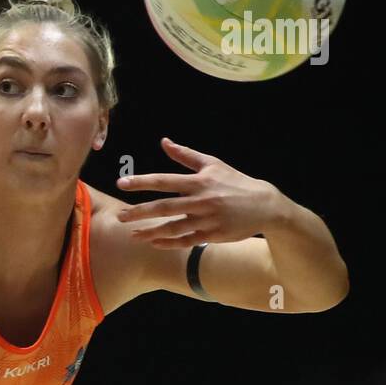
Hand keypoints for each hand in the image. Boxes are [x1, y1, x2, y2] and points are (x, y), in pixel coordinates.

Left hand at [114, 137, 282, 247]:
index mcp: (199, 181)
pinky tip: (154, 242)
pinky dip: (170, 243)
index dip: (142, 182)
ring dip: (151, 232)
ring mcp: (208, 219)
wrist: (266, 205)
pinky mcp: (214, 235)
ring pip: (173, 228)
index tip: (121, 183)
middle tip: (119, 216)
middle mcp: (202, 201)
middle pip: (164, 207)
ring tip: (132, 234)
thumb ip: (185, 155)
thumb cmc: (234, 182)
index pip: (165, 181)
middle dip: (139, 212)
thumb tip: (164, 142)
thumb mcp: (213, 164)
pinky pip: (187, 240)